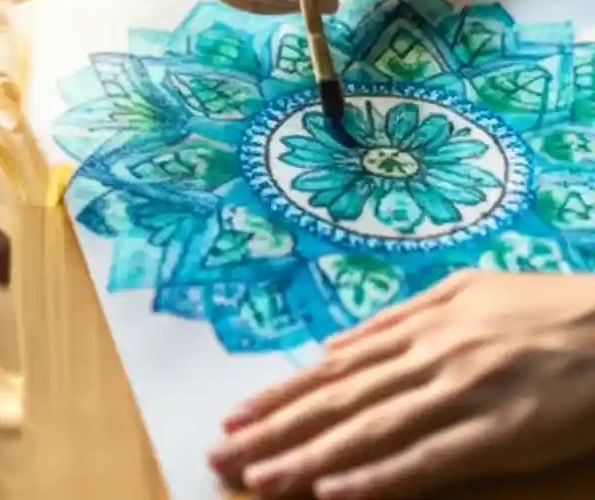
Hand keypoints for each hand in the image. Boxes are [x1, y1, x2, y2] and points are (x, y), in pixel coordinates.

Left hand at [207, 270, 594, 498]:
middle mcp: (428, 358)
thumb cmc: (546, 307)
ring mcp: (461, 394)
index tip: (235, 416)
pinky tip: (337, 492)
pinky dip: (380, 476)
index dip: (280, 395)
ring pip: (368, 430)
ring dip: (308, 456)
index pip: (333, 370)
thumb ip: (398, 318)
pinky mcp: (498, 430)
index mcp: (419, 327)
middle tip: (222, 456)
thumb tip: (334, 347)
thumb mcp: (466, 290)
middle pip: (337, 402)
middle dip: (275, 431)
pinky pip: (429, 458)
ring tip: (259, 478)